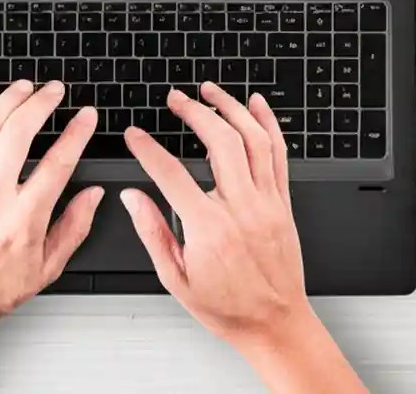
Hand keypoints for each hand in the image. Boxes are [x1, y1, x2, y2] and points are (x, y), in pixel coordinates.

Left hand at [0, 80, 101, 392]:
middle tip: (54, 90)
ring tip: (23, 88)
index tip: (86, 115)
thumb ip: (74, 227)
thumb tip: (93, 196)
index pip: (59, 160)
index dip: (77, 131)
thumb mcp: (47, 268)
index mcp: (25, 216)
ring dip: (8, 100)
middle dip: (42, 102)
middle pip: (20, 131)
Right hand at [121, 83, 364, 392]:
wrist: (275, 323)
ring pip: (253, 140)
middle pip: (219, 142)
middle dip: (194, 112)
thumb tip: (132, 198)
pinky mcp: (283, 203)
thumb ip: (152, 233)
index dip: (148, 148)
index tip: (134, 135)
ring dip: (231, 107)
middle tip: (176, 99)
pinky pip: (279, 154)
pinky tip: (257, 104)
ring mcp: (267, 203)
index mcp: (209, 228)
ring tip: (210, 91)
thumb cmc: (227, 308)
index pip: (171, 174)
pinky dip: (268, 124)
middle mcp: (241, 208)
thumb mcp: (176, 280)